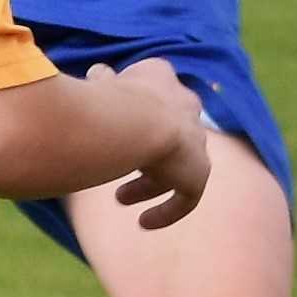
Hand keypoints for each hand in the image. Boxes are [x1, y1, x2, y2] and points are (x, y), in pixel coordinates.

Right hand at [95, 59, 213, 232]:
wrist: (138, 120)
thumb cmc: (107, 100)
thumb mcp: (99, 86)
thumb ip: (102, 81)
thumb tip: (97, 72)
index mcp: (160, 78)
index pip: (151, 92)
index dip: (130, 110)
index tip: (110, 128)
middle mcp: (184, 105)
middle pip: (167, 131)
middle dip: (142, 150)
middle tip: (117, 163)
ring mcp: (195, 140)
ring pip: (174, 165)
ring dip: (147, 183)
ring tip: (120, 197)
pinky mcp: (199, 173)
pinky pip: (186, 198)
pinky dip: (166, 212)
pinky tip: (144, 223)